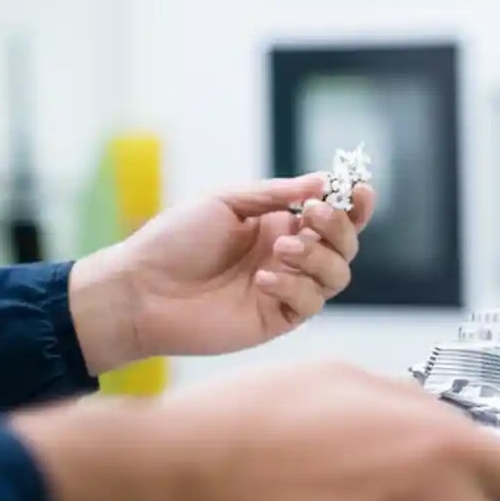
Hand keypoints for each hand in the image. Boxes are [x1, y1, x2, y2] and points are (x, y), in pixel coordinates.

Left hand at [69, 175, 375, 373]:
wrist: (140, 290)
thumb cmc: (175, 240)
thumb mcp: (226, 201)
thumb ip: (277, 193)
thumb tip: (325, 181)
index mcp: (280, 224)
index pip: (334, 216)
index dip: (354, 205)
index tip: (358, 191)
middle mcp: (289, 256)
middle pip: (345, 245)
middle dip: (337, 227)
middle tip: (311, 215)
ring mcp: (286, 288)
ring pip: (337, 276)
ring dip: (318, 257)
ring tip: (281, 249)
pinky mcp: (277, 318)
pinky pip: (310, 303)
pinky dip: (294, 286)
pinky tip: (262, 279)